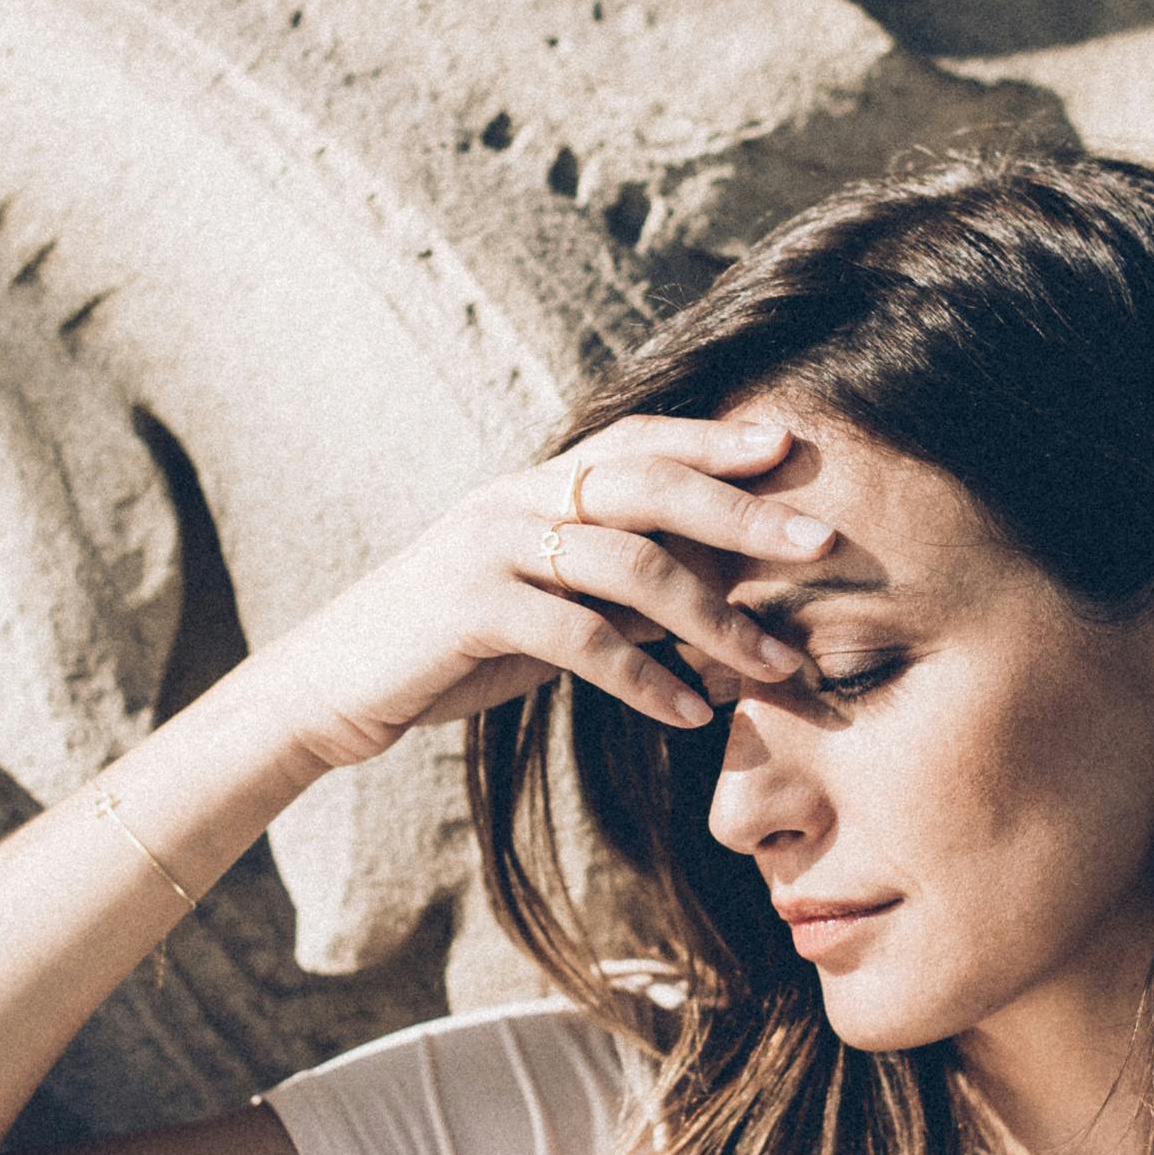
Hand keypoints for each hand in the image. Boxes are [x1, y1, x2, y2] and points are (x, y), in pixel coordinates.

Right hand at [254, 415, 835, 768]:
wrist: (332, 686)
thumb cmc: (449, 649)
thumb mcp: (546, 611)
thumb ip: (620, 596)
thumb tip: (726, 611)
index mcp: (534, 487)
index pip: (638, 441)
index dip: (713, 441)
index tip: (790, 449)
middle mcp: (513, 499)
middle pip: (648, 484)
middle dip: (742, 510)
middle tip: (821, 541)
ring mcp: (487, 547)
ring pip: (627, 562)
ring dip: (714, 617)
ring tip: (775, 664)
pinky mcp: (469, 608)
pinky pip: (580, 637)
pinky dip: (647, 678)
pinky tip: (691, 713)